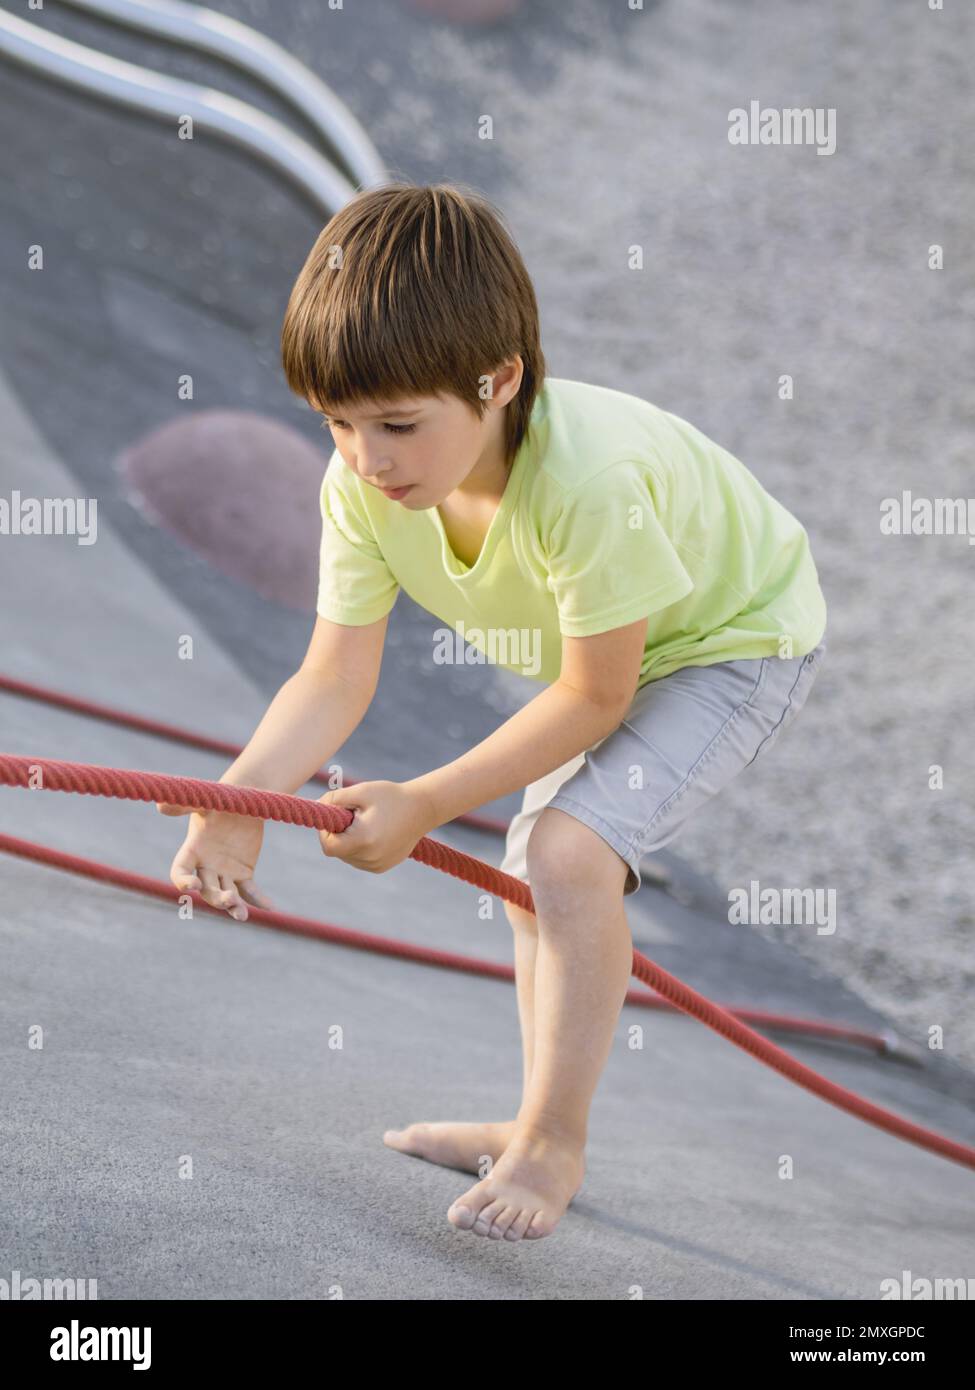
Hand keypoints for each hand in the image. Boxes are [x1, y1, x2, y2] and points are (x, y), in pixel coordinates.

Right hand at [158, 803, 275, 920]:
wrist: (245, 800)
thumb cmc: (221, 799)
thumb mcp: (204, 802)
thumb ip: (184, 806)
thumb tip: (160, 806)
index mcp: (192, 851)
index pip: (180, 872)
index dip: (183, 881)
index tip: (193, 886)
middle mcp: (205, 867)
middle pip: (207, 890)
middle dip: (216, 898)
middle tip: (230, 899)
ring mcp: (224, 872)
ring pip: (226, 895)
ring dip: (232, 906)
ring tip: (241, 915)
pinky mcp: (243, 874)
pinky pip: (250, 891)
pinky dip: (260, 900)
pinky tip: (271, 908)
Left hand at [318, 781, 434, 873]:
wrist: (423, 809)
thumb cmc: (391, 797)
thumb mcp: (361, 791)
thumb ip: (334, 799)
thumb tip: (317, 808)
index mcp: (363, 840)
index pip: (328, 846)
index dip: (325, 832)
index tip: (335, 817)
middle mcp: (370, 858)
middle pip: (337, 851)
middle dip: (339, 834)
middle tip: (355, 815)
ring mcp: (377, 865)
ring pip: (347, 856)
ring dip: (349, 841)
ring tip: (368, 823)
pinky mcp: (381, 867)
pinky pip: (359, 859)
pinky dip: (360, 848)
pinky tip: (375, 832)